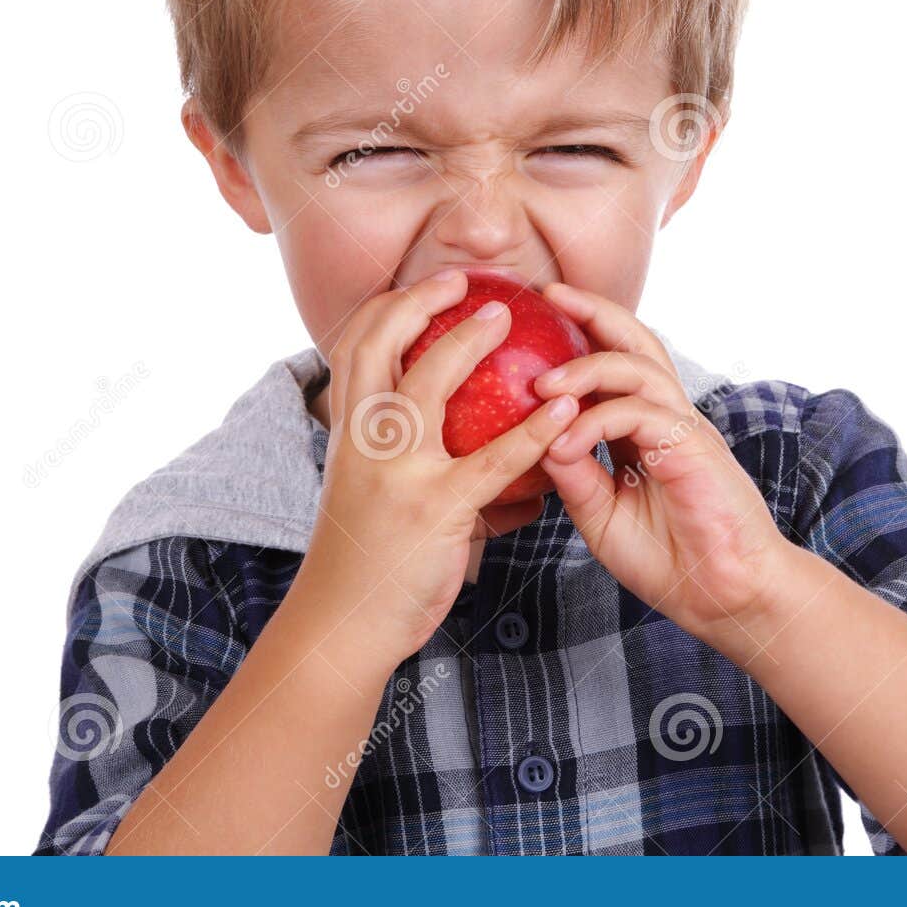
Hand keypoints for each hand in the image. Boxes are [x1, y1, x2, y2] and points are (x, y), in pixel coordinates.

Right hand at [295, 271, 580, 663]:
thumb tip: (435, 415)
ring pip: (428, 384)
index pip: (356, 346)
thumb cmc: (364, 558)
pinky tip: (564, 409)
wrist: (342, 624)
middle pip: (380, 345)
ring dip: (469, 342)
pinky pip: (491, 461)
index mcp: (346, 433)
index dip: (391, 307)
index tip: (430, 285)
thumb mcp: (364, 488)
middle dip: (419, 302)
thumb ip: (393, 448)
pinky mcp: (433, 510)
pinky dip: (532, 430)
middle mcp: (362, 442)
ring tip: (507, 318)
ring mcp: (395, 473)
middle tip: (465, 282)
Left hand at [531, 281, 790, 649]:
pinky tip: (566, 441)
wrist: (726, 599)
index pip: (617, 362)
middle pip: (637, 342)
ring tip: (541, 385)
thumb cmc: (671, 561)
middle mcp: (669, 418)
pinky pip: (641, 416)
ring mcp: (685, 429)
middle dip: (594, 311)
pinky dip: (597, 422)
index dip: (584, 332)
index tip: (540, 313)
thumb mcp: (602, 516)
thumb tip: (538, 439)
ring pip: (639, 368)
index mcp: (648, 429)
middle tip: (547, 294)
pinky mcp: (694, 450)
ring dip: (586, 368)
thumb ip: (575, 476)